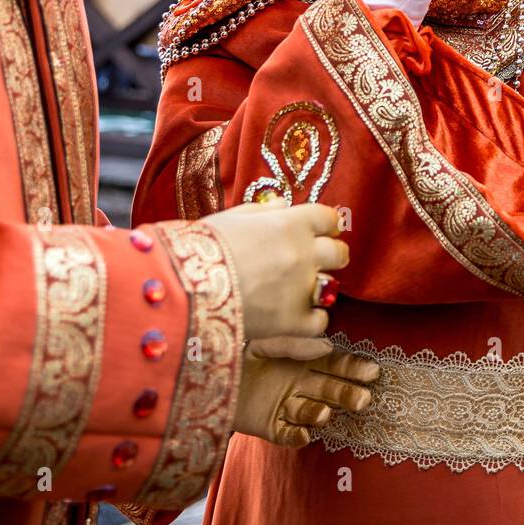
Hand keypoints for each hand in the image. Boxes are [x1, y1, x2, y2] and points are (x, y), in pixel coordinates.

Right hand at [208, 200, 348, 341]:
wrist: (184, 288)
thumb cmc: (203, 248)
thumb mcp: (232, 218)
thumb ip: (263, 211)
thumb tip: (283, 204)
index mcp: (291, 223)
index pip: (328, 218)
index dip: (327, 225)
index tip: (323, 230)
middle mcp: (303, 253)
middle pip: (339, 252)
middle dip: (332, 255)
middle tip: (320, 260)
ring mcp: (301, 288)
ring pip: (332, 286)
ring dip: (320, 286)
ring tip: (304, 289)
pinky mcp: (293, 320)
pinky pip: (321, 321)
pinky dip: (313, 319)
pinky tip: (300, 316)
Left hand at [233, 345, 379, 447]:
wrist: (207, 379)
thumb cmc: (238, 355)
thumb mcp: (264, 342)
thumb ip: (294, 344)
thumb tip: (326, 346)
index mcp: (302, 362)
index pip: (334, 365)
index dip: (353, 369)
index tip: (372, 371)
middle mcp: (300, 385)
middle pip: (330, 391)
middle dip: (347, 395)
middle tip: (362, 399)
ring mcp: (287, 407)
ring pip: (312, 413)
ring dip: (319, 413)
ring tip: (324, 411)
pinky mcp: (273, 428)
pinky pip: (289, 435)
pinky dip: (297, 436)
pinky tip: (302, 433)